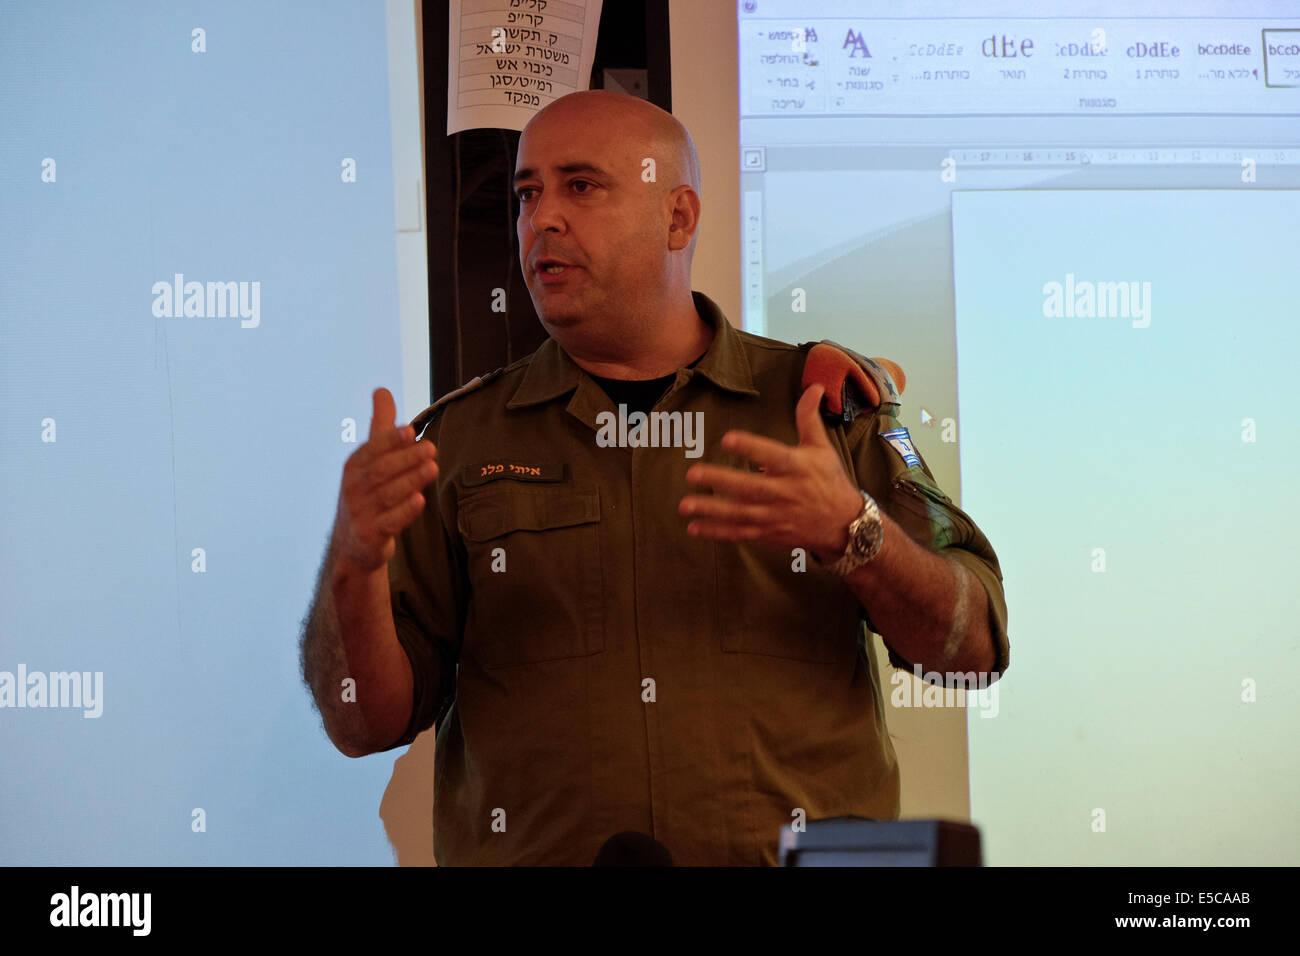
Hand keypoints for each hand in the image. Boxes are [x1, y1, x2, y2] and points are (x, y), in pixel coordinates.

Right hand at [332, 387, 438, 573]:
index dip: (390, 440)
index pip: (371, 449)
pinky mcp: (370, 535)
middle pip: (381, 471)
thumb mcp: (369, 460)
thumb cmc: (367, 494)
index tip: (410, 430)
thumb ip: (380, 427)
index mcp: (355, 466)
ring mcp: (361, 512)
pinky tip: (420, 500)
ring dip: (411, 480)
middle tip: (431, 449)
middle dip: (406, 458)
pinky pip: (389, 522)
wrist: (354, 544)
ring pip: (387, 494)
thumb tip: (382, 390)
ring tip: (432, 468)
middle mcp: (354, 488)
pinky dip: (404, 512)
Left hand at [679, 383, 863, 561]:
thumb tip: (812, 386)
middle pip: (749, 487)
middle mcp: (785, 492)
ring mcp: (775, 515)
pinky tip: (694, 527)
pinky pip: (740, 532)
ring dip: (711, 510)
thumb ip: (808, 418)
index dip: (750, 447)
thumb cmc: (828, 479)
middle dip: (720, 481)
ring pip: (740, 513)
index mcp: (797, 467)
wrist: (844, 524)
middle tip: (692, 473)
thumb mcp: (821, 448)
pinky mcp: (769, 532)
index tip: (727, 438)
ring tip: (685, 504)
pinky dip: (718, 532)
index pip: (771, 455)